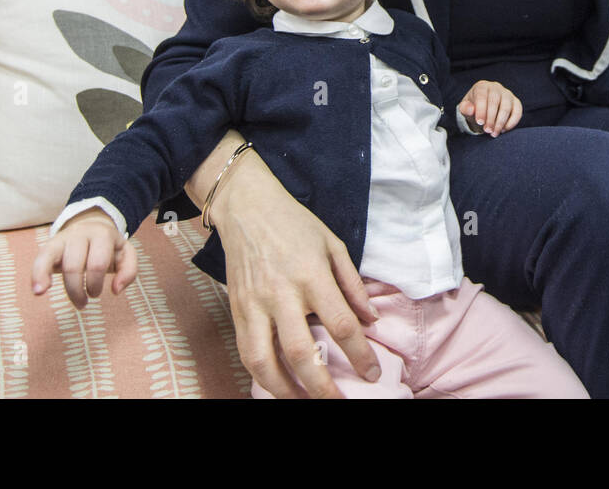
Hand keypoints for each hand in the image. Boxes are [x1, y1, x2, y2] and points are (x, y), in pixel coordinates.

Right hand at [31, 207, 138, 307]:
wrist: (91, 225)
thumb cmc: (109, 246)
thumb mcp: (126, 254)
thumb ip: (129, 271)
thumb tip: (116, 290)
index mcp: (103, 235)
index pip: (98, 264)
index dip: (95, 283)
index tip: (94, 295)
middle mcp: (81, 234)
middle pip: (74, 266)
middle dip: (77, 290)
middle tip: (83, 303)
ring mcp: (63, 238)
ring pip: (53, 259)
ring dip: (50, 280)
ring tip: (48, 298)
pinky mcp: (49, 245)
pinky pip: (40, 258)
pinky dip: (37, 274)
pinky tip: (38, 291)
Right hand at [210, 154, 380, 398]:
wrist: (246, 206)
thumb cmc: (294, 223)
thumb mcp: (333, 244)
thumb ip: (353, 284)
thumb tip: (370, 319)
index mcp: (312, 274)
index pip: (340, 324)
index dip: (359, 355)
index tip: (372, 374)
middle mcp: (281, 292)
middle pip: (302, 352)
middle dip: (321, 386)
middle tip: (338, 402)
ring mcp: (254, 303)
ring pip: (264, 360)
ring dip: (284, 390)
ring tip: (303, 402)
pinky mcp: (236, 308)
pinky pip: (246, 351)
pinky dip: (261, 374)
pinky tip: (277, 384)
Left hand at [458, 80, 522, 136]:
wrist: (484, 108)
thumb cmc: (474, 108)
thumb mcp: (465, 108)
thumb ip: (465, 108)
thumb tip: (471, 110)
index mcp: (482, 86)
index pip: (482, 96)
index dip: (481, 109)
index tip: (480, 122)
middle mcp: (496, 87)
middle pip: (495, 101)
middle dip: (491, 118)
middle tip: (487, 131)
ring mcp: (507, 94)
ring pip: (507, 107)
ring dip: (500, 122)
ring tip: (494, 133)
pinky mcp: (516, 102)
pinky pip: (518, 112)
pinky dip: (512, 122)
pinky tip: (503, 130)